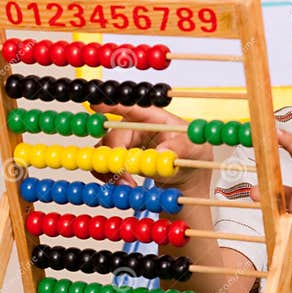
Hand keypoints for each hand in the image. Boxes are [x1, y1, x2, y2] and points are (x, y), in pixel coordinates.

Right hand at [91, 103, 213, 189]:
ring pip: (103, 152)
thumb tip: (161, 154)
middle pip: (113, 135)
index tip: (96, 106)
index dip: (113, 105)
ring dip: (110, 170)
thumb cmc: (191, 153)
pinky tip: (124, 188)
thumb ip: (180, 149)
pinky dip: (109, 178)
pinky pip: (104, 166)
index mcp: (152, 117)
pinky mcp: (119, 159)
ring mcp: (124, 143)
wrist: (187, 175)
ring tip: (127, 185)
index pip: (131, 107)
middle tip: (125, 177)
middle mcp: (134, 128)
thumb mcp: (193, 149)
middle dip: (114, 156)